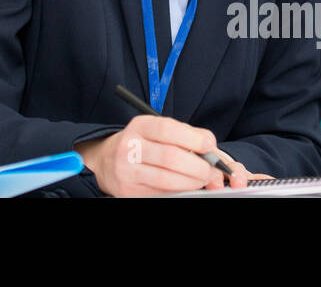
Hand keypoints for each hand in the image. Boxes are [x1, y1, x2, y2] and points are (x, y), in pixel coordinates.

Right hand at [74, 115, 258, 196]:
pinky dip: (178, 191)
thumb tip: (213, 150)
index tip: (209, 145)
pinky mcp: (129, 191)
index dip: (192, 138)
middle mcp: (130, 146)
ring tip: (200, 180)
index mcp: (140, 126)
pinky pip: (161, 193)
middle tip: (210, 171)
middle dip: (198, 167)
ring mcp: (127, 170)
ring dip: (191, 182)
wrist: (108, 161)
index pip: (167, 129)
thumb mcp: (157, 131)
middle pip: (170, 157)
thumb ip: (185, 136)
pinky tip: (184, 187)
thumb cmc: (143, 144)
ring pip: (167, 179)